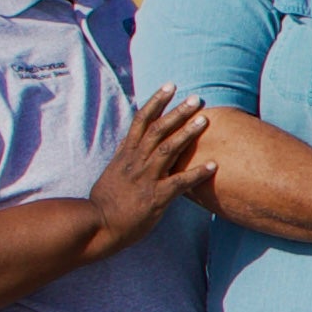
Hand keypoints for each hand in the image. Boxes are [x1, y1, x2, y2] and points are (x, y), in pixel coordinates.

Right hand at [83, 87, 211, 252]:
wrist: (98, 225)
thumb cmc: (105, 202)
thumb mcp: (112, 173)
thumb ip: (123, 157)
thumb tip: (128, 143)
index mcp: (126, 154)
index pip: (141, 121)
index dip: (156, 102)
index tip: (170, 86)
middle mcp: (136, 161)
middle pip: (158, 130)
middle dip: (177, 112)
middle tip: (195, 98)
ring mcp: (146, 178)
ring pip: (168, 149)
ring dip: (187, 133)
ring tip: (204, 120)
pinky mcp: (155, 197)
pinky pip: (179, 182)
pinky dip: (197, 173)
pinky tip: (214, 166)